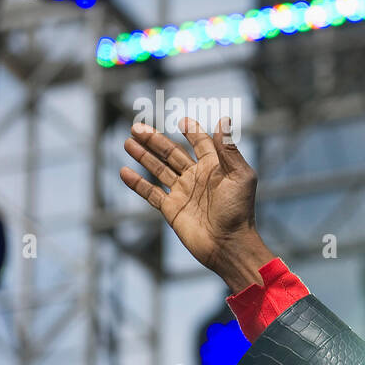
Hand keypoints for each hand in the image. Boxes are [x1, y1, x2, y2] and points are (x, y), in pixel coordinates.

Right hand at [119, 117, 273, 290]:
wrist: (229, 244)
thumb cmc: (239, 210)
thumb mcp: (240, 176)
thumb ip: (229, 149)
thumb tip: (224, 120)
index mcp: (215, 168)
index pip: (201, 144)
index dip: (192, 132)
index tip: (182, 120)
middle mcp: (198, 178)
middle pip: (172, 153)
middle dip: (155, 140)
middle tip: (136, 127)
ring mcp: (183, 193)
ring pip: (159, 169)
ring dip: (143, 156)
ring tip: (128, 141)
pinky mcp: (171, 209)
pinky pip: (151, 193)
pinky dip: (137, 183)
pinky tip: (124, 171)